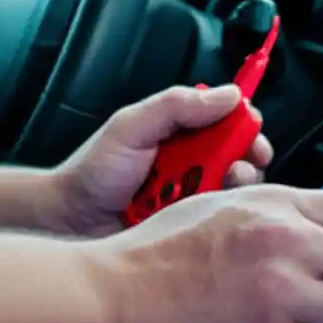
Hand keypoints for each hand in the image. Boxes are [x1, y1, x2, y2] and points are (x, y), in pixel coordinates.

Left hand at [46, 85, 272, 236]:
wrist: (69, 221)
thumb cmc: (94, 171)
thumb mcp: (132, 127)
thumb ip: (176, 106)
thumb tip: (230, 94)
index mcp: (183, 132)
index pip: (231, 121)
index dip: (248, 128)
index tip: (252, 137)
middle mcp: (195, 162)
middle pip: (242, 159)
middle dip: (243, 165)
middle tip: (231, 171)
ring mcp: (194, 196)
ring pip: (233, 193)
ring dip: (219, 193)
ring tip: (191, 195)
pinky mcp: (190, 227)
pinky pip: (216, 223)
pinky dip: (208, 220)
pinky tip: (187, 219)